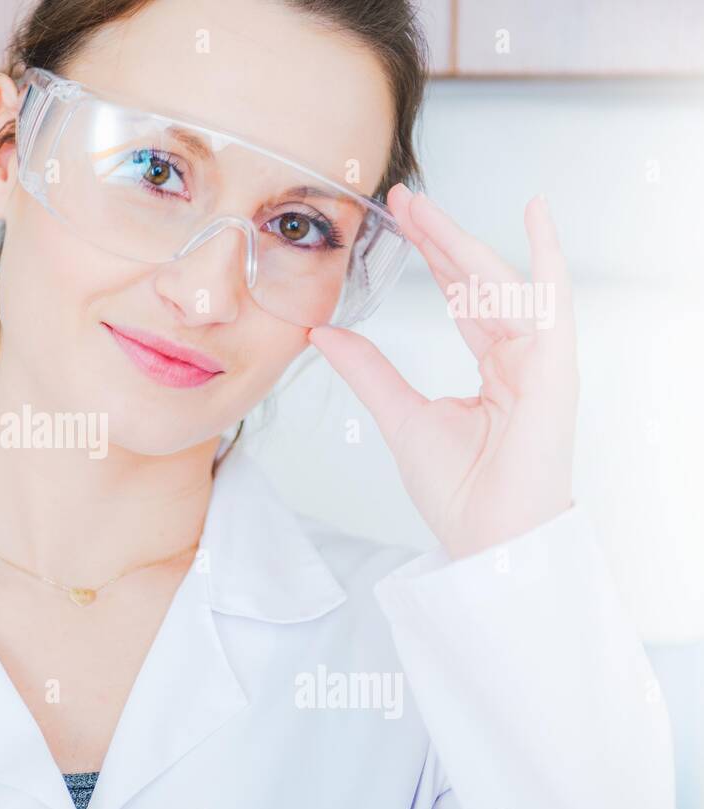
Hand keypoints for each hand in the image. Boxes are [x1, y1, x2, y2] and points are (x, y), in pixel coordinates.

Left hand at [308, 184, 577, 560]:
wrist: (487, 540)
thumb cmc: (459, 493)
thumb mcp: (401, 417)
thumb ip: (368, 370)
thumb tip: (323, 333)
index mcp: (492, 369)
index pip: (461, 297)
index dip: (432, 256)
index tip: (399, 220)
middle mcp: (520, 357)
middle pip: (478, 282)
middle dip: (439, 238)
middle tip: (403, 199)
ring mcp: (541, 360)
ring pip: (499, 283)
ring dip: (462, 241)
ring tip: (423, 208)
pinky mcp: (555, 369)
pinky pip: (551, 302)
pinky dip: (546, 257)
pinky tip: (536, 215)